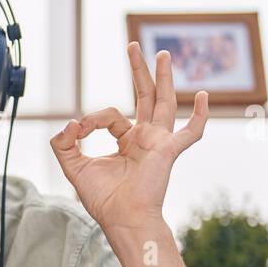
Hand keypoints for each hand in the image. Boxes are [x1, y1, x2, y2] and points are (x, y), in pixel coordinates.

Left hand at [50, 43, 207, 231]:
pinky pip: (190, 132)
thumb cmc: (103, 200)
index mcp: (127, 141)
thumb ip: (64, 144)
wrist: (121, 219)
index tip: (78, 130)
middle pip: (145, 96)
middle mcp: (145, 138)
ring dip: (163, 78)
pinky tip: (204, 96)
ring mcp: (159, 142)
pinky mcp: (168, 151)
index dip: (91, 119)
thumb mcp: (74, 168)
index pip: (110, 116)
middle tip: (133, 46)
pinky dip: (199, 115)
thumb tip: (69, 123)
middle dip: (139, 71)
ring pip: (164, 103)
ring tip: (163, 55)